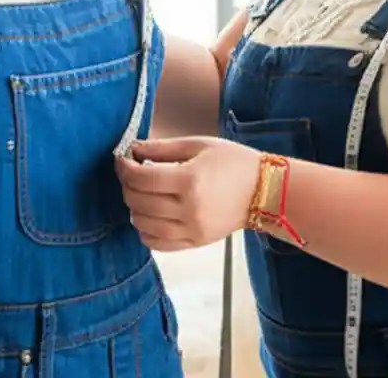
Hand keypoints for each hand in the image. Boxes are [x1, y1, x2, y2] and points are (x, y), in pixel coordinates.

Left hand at [115, 136, 261, 251]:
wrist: (265, 191)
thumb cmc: (234, 162)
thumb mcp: (199, 145)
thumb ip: (163, 147)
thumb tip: (133, 149)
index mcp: (190, 180)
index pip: (141, 178)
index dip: (124, 168)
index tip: (122, 159)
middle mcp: (188, 209)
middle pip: (138, 201)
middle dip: (127, 185)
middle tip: (131, 174)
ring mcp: (191, 230)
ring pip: (143, 224)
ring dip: (134, 207)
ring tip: (142, 194)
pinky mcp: (195, 243)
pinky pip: (157, 243)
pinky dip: (145, 231)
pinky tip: (150, 216)